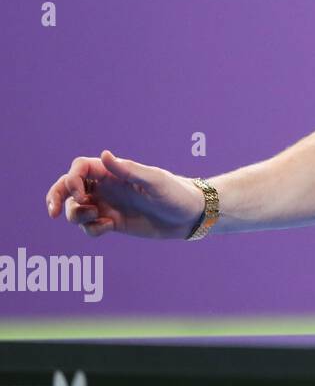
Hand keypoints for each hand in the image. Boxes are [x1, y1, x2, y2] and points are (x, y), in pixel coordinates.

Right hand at [45, 150, 206, 238]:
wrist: (191, 216)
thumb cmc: (176, 192)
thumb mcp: (154, 181)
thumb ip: (128, 170)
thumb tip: (103, 155)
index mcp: (114, 173)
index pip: (79, 169)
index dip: (71, 180)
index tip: (80, 194)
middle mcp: (107, 187)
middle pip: (69, 188)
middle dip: (56, 197)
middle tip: (53, 212)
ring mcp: (108, 205)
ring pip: (76, 210)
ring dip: (77, 216)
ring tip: (99, 219)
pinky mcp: (113, 223)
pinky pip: (89, 228)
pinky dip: (92, 230)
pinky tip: (109, 227)